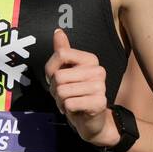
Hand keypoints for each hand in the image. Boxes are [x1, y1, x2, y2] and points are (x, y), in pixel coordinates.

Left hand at [44, 29, 114, 146]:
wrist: (90, 120)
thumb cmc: (75, 93)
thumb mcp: (65, 71)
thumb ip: (63, 52)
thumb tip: (58, 31)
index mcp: (91, 59)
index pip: (61, 54)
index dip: (51, 69)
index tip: (58, 78)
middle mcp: (98, 70)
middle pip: (59, 75)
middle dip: (55, 89)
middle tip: (65, 95)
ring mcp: (101, 87)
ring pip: (62, 90)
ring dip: (60, 100)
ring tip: (70, 102)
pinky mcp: (99, 103)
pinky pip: (69, 103)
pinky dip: (66, 109)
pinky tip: (75, 110)